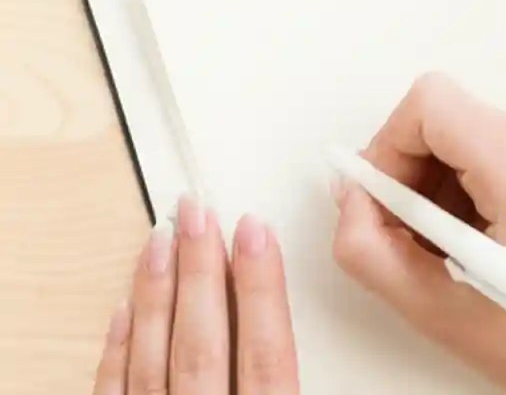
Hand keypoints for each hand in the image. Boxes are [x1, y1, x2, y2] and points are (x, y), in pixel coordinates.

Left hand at [93, 197, 299, 394]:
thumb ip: (299, 385)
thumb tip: (291, 314)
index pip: (265, 352)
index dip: (261, 288)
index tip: (256, 232)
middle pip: (204, 345)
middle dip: (201, 271)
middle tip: (198, 214)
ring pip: (153, 362)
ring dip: (157, 294)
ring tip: (161, 238)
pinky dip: (119, 349)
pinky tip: (125, 308)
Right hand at [329, 74, 505, 393]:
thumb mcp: (444, 315)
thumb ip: (373, 252)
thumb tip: (351, 202)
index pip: (432, 104)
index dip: (389, 147)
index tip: (384, 201)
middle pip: (451, 117)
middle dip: (414, 173)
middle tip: (414, 239)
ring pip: (475, 133)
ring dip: (445, 185)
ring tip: (457, 252)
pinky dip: (478, 188)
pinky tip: (486, 244)